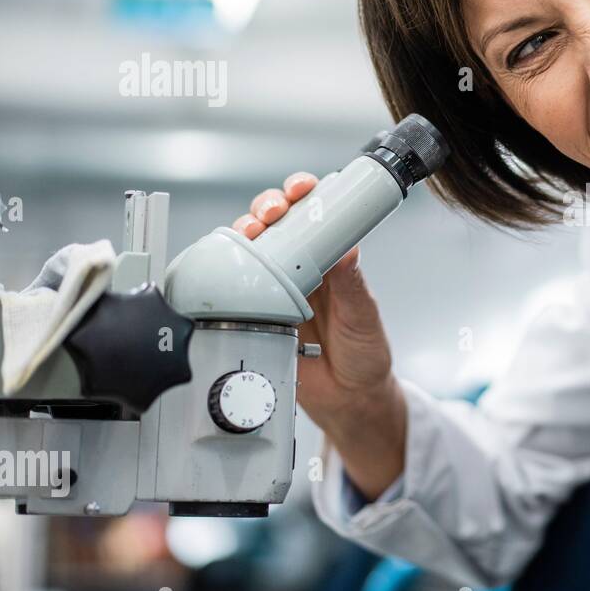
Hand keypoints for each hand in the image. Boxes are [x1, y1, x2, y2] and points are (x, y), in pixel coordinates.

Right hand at [232, 173, 407, 496]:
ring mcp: (276, 290)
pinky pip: (235, 288)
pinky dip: (226, 272)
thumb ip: (353, 286)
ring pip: (252, 250)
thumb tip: (349, 249)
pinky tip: (225, 267)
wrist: (347, 400)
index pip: (316, 217)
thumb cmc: (364, 355)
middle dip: (268, 208)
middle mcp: (302, 270)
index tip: (302, 189)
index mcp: (332, 262)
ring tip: (249, 233)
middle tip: (271, 213)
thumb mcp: (363, 317)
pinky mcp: (255, 314)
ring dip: (245, 234)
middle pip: (277, 225)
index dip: (306, 196)